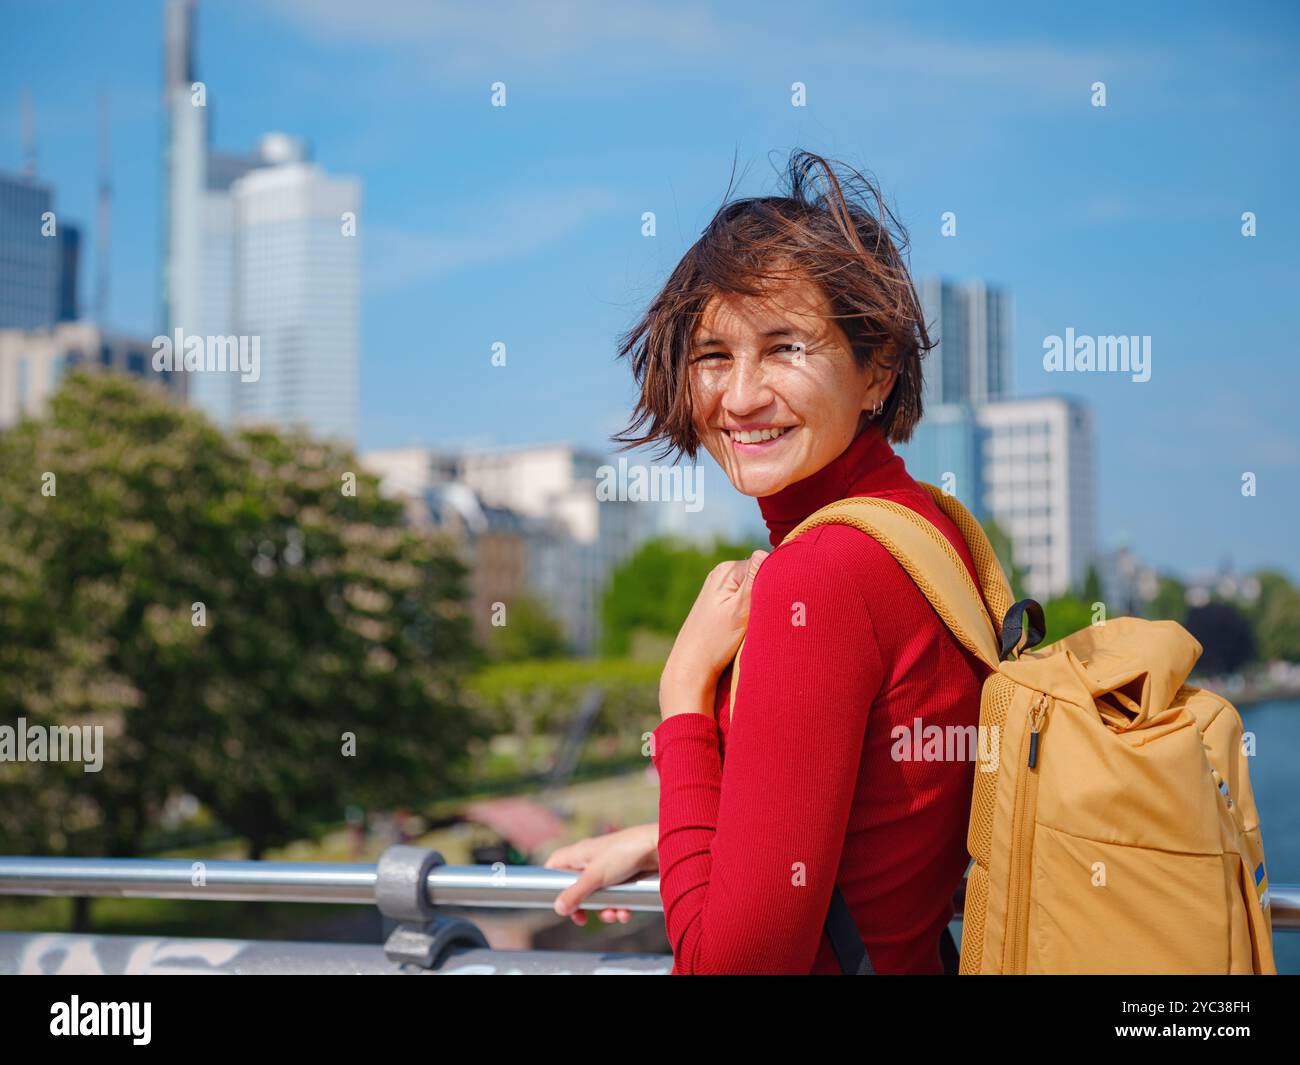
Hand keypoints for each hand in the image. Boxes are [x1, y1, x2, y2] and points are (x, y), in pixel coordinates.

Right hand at [545, 823, 657, 924]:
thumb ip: (576, 894)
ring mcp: (609, 868)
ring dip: (604, 910)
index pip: (556, 865)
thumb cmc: (625, 853)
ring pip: (598, 895)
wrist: (660, 847)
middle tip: (583, 919)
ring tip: (613, 915)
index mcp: (580, 853)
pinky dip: (619, 907)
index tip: (557, 901)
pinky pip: (616, 896)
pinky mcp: (626, 876)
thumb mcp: (596, 876)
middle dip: (583, 906)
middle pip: (577, 887)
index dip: (553, 883)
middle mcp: (592, 860)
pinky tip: (625, 913)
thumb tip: (557, 909)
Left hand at [660, 549, 768, 716]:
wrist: (692, 667)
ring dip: (762, 603)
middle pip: (760, 575)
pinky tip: (751, 626)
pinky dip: (753, 611)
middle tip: (771, 614)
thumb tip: (764, 552)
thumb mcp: (740, 609)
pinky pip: (746, 600)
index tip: (779, 602)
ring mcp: (721, 589)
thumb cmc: (715, 641)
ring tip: (759, 622)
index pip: (765, 564)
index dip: (777, 582)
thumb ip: (754, 580)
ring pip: (755, 588)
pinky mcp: (721, 604)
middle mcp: (723, 575)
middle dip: (770, 592)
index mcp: (727, 571)